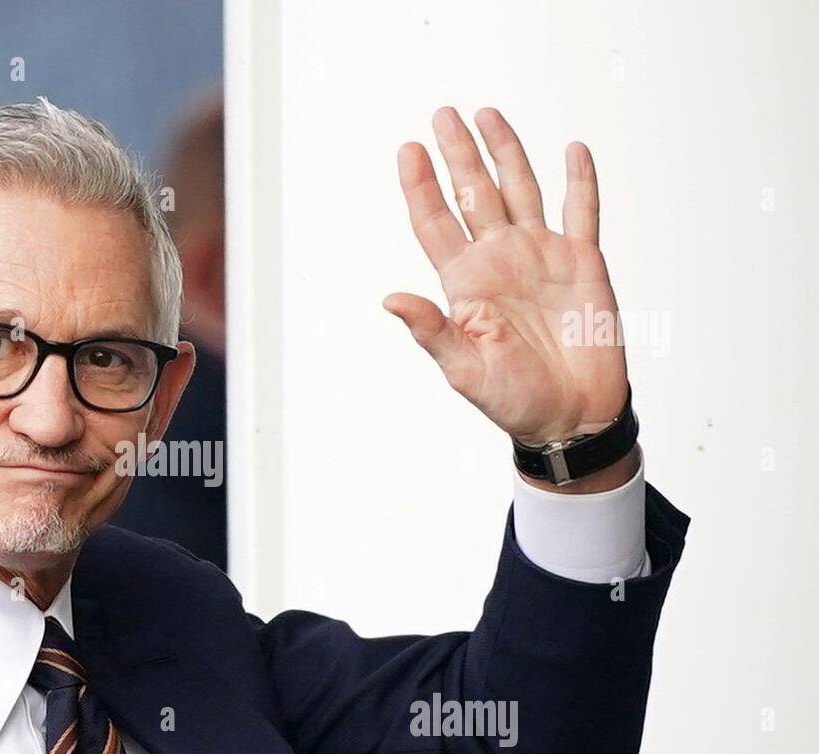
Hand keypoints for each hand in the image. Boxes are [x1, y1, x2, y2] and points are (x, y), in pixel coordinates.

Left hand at [384, 107, 628, 446]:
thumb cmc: (514, 401)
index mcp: (466, 284)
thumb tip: (391, 298)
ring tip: (487, 116)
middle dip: (459, 155)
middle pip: (475, 195)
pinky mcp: (583, 265)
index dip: (421, 187)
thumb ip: (431, 330)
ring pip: (521, 191)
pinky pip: (581, 212)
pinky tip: (572, 150)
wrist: (571, 417)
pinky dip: (580, 182)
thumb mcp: (464, 370)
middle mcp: (500, 262)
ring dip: (506, 153)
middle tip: (442, 115)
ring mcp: (541, 258)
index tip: (408, 150)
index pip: (437, 224)